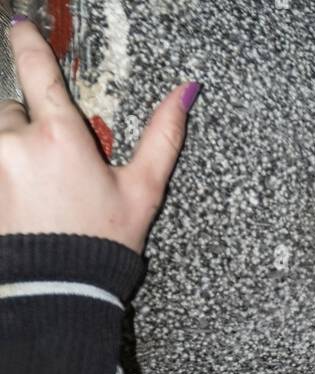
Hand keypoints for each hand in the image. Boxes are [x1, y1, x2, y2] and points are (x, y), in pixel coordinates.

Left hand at [0, 16, 198, 253]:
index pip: (35, 65)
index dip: (27, 39)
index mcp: (60, 135)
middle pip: (13, 110)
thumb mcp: (141, 192)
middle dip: (29, 128)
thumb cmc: (102, 245)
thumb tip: (184, 93)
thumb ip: (162, 137)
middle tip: (55, 170)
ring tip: (37, 191)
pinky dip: (5, 176)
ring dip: (12, 151)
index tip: (21, 26)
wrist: (58, 293)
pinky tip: (23, 204)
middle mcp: (17, 142)